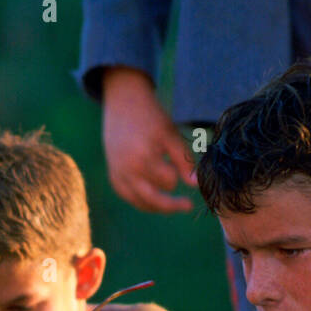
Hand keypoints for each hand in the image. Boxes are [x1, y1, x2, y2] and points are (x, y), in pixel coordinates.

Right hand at [101, 67, 196, 213]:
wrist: (123, 104)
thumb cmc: (151, 118)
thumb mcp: (171, 135)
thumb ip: (184, 160)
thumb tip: (196, 185)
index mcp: (143, 157)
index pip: (168, 181)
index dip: (177, 175)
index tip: (180, 167)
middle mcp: (128, 169)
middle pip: (154, 200)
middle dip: (173, 205)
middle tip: (188, 206)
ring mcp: (118, 174)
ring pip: (141, 203)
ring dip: (158, 205)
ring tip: (172, 204)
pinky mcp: (113, 176)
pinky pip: (129, 198)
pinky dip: (142, 201)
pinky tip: (154, 198)